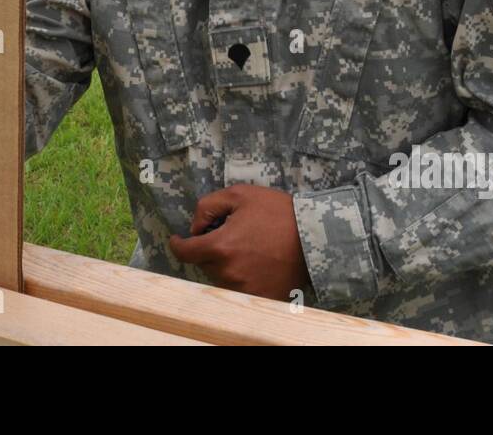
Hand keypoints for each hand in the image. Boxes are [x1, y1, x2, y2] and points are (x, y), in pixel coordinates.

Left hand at [167, 184, 311, 300]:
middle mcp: (228, 272)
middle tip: (226, 235)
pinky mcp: (260, 297)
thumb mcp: (240, 195)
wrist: (315, 235)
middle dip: (208, 249)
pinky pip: (239, 289)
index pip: (185, 253)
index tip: (178, 240)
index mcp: (220, 247)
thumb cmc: (277, 211)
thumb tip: (195, 227)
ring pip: (220, 277)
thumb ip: (208, 206)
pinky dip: (241, 277)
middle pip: (204, 264)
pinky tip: (254, 263)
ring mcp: (244, 288)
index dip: (177, 245)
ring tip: (245, 248)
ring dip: (224, 264)